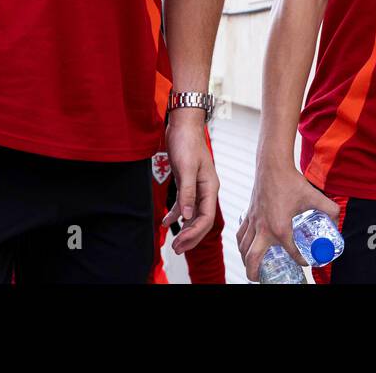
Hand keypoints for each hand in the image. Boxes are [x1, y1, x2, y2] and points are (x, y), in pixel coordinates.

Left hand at [162, 112, 218, 253]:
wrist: (183, 125)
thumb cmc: (187, 143)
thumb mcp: (186, 168)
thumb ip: (188, 192)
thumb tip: (187, 216)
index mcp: (210, 187)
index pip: (206, 218)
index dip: (194, 233)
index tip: (181, 242)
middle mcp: (205, 190)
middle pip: (200, 220)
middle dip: (190, 236)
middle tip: (176, 249)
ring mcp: (196, 187)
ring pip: (192, 214)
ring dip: (183, 229)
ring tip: (173, 242)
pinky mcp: (186, 182)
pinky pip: (183, 204)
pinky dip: (175, 214)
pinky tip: (165, 221)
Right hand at [237, 162, 339, 280]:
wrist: (273, 166)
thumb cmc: (291, 181)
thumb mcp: (314, 196)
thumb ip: (330, 209)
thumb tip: (338, 219)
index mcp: (280, 228)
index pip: (291, 253)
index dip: (301, 260)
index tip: (306, 262)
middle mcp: (263, 229)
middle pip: (253, 259)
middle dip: (255, 273)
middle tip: (261, 279)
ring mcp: (254, 222)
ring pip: (243, 248)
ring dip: (245, 260)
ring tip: (251, 267)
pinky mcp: (248, 214)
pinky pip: (240, 233)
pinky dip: (241, 243)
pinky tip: (244, 246)